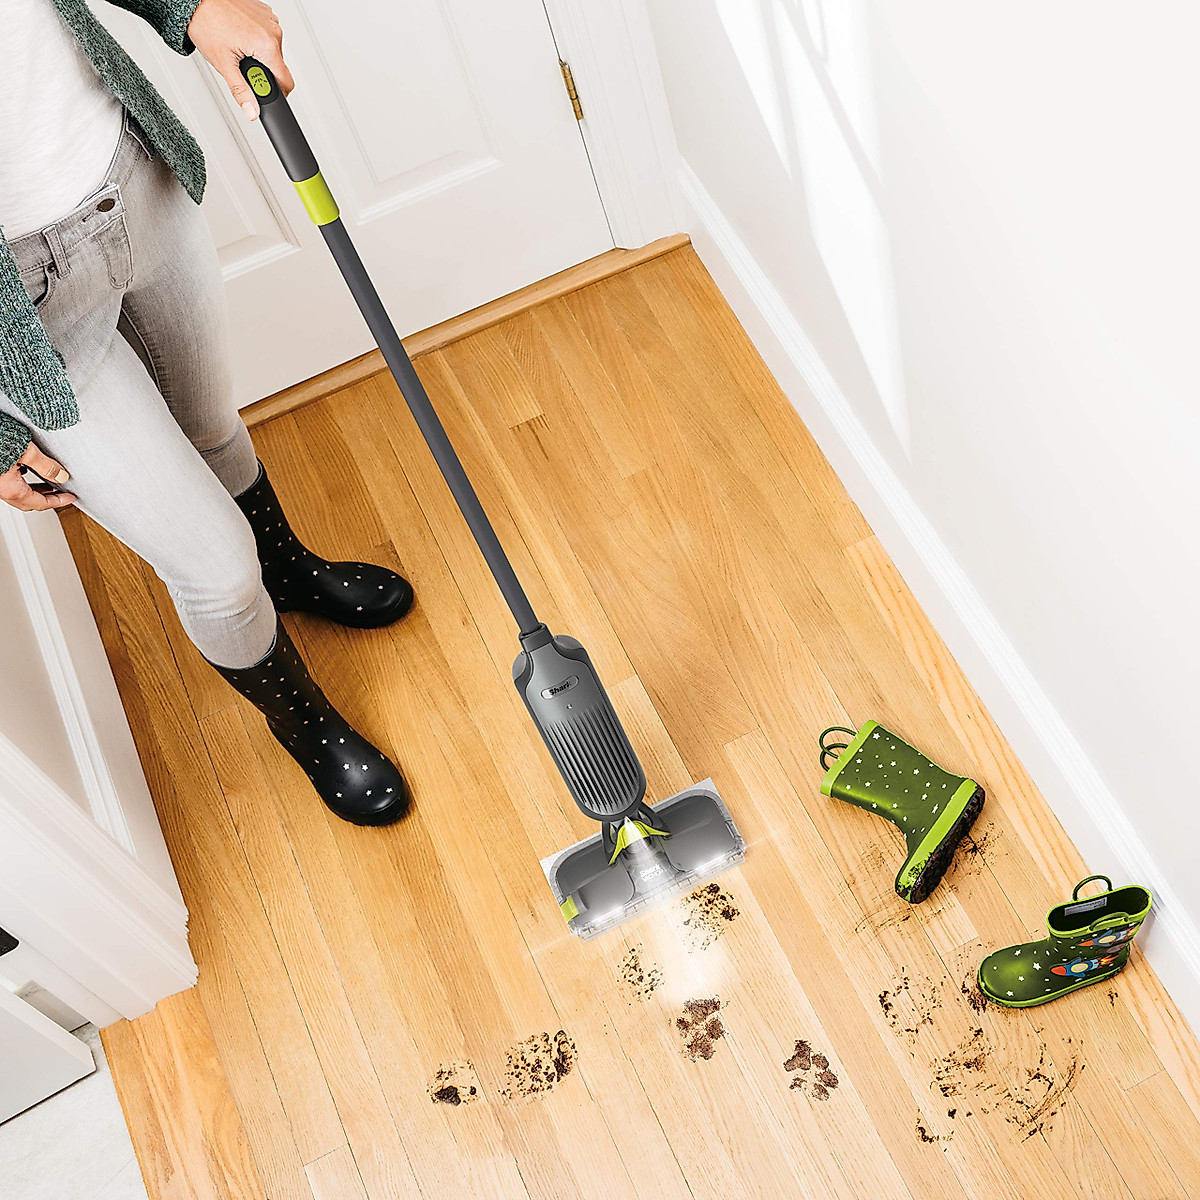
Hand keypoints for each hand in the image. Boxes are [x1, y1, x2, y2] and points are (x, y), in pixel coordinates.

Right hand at [0, 444, 75, 511]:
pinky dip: (23, 481)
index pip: (40, 503)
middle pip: (28, 501)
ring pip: (18, 492)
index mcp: (10, 489)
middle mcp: (1, 489)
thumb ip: (46, 466)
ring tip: (49, 482)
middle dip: (47, 498)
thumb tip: (62, 476)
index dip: (58, 501)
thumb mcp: (27, 452)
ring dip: (35, 490)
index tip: (70, 498)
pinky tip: (28, 470)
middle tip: (61, 493)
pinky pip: (10, 483)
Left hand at [187, 0, 294, 119]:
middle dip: (261, 71)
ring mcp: (270, 19)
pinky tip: (239, 34)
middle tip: (240, 65)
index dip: (275, 93)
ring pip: (272, 51)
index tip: (262, 92)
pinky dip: (255, 39)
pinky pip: (266, 34)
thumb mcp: (223, 64)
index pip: (286, 82)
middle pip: (278, 66)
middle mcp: (273, 30)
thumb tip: (252, 111)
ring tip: (236, 46)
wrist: (195, 1)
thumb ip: (241, 92)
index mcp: (267, 45)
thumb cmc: (206, 23)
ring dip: (258, 55)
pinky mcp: (264, 12)